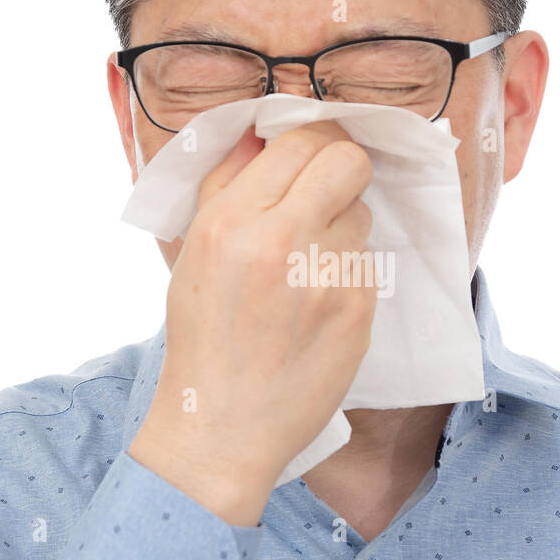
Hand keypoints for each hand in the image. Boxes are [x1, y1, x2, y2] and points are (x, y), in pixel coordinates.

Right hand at [129, 119, 377, 524]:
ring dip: (341, 227)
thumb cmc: (203, 338)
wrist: (222, 426)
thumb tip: (260, 132)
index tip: (311, 157)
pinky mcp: (356, 309)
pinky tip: (316, 307)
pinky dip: (347, 274)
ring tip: (306, 269)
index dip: (312, 141)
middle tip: (326, 193)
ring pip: (361, 212)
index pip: (298, 140)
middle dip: (341, 168)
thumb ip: (224, 185)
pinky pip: (367, 262)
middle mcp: (278, 241)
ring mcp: (324, 276)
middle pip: (346, 160)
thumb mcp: (192, 253)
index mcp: (228, 221)